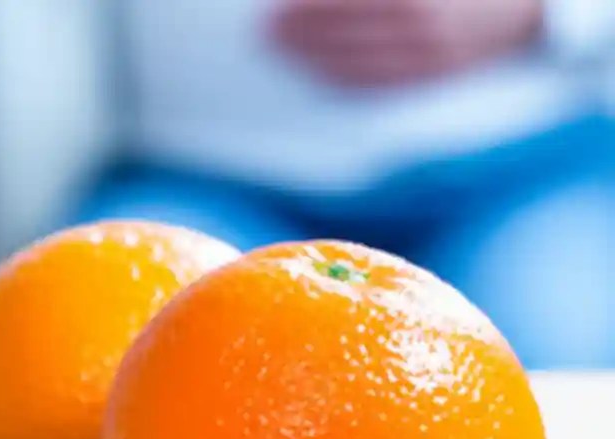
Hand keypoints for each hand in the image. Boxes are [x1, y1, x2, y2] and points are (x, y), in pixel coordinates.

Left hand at [272, 0, 543, 87]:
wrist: (523, 4)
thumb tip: (309, 4)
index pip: (344, 4)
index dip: (306, 10)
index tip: (275, 12)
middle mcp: (425, 22)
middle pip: (343, 32)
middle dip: (300, 33)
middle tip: (266, 31)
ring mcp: (432, 52)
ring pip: (356, 60)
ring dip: (313, 56)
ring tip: (284, 49)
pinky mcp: (437, 73)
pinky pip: (378, 80)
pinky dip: (341, 73)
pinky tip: (317, 66)